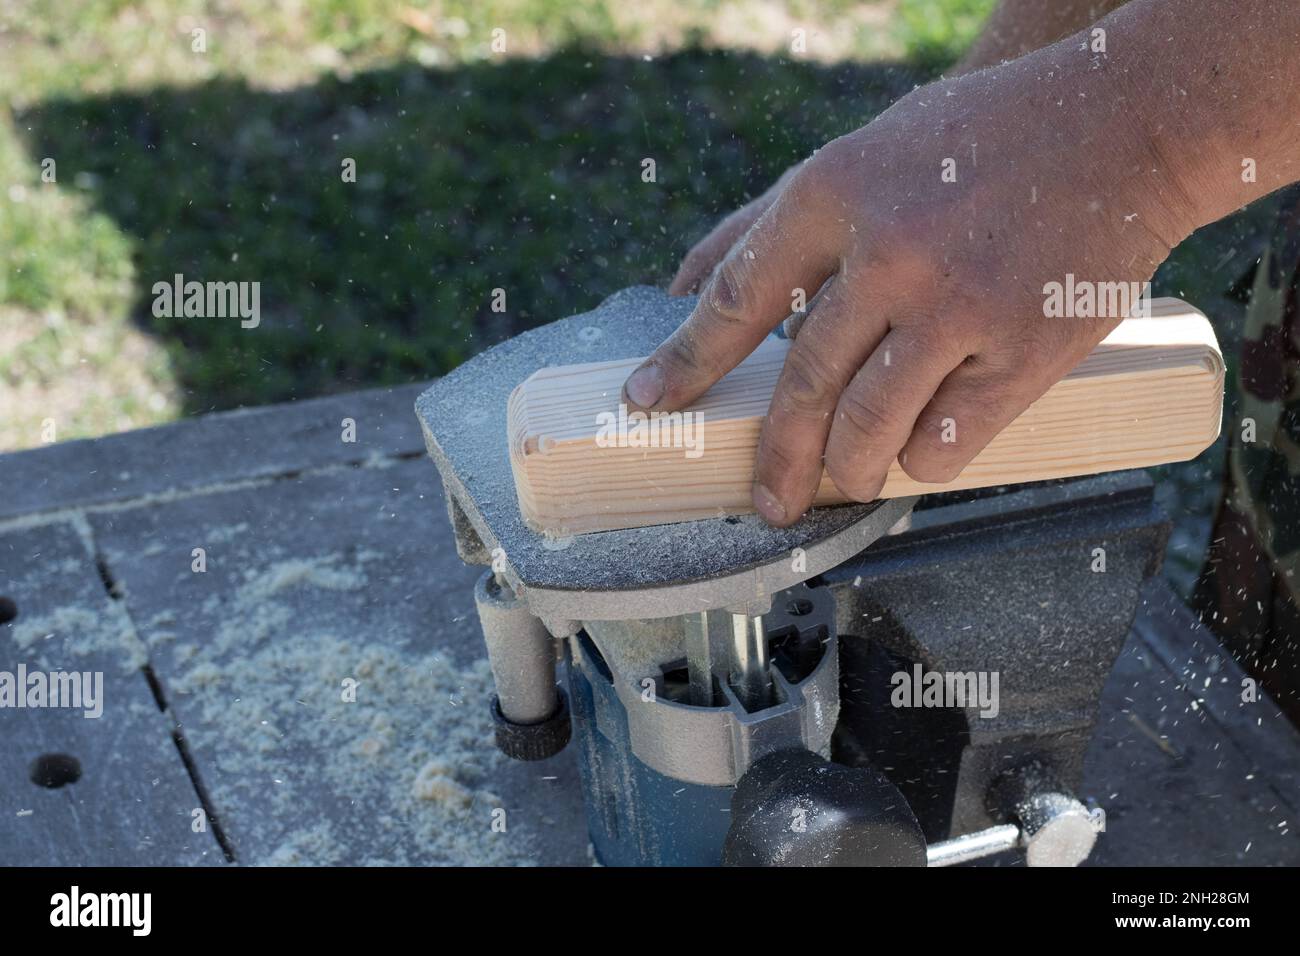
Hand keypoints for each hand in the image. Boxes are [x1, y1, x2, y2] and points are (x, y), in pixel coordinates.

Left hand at [628, 54, 1197, 525]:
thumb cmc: (976, 141)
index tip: (649, 404)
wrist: (1124, 125)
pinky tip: (916, 453)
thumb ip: (766, 219)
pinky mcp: (1026, 349)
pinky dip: (920, 461)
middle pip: (803, 387)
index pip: (736, 299)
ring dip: (847, 472)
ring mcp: (960, 303)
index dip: (685, 362)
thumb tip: (680, 284)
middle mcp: (890, 251)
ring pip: (870, 430)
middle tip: (765, 500)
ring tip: (843, 482)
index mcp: (836, 193)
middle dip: (776, 460)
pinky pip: (946, 443)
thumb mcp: (861, 153)